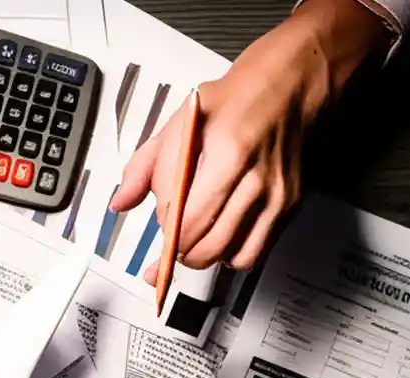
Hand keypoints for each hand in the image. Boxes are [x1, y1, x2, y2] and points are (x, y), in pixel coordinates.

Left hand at [111, 0, 392, 273]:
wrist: (287, 88)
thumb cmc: (230, 103)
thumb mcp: (178, 123)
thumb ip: (144, 167)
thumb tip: (120, 204)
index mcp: (227, 155)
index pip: (187, 219)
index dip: (167, 232)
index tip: (160, 233)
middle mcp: (256, 180)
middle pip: (208, 245)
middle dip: (181, 252)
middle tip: (171, 246)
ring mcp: (276, 196)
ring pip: (231, 256)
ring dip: (206, 257)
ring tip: (195, 242)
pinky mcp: (290, 206)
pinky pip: (255, 252)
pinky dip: (232, 255)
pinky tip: (221, 238)